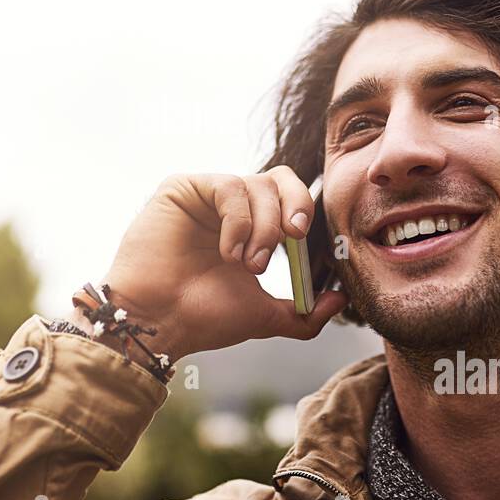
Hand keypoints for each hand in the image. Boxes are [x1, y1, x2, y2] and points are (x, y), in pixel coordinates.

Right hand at [95, 166, 348, 362]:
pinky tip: (227, 250)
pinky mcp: (183, 188)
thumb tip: (340, 300)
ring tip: (246, 263)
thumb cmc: (202, 317)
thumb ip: (304, 313)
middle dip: (295, 205)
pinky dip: (238, 221)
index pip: (290, 197)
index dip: (303, 210)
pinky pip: (227, 185)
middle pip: (280, 177)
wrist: (159, 322)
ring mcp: (206, 196)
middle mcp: (231, 208)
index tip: (304, 240)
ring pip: (256, 185)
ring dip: (263, 227)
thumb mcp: (264, 316)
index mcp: (252, 228)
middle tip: (293, 236)